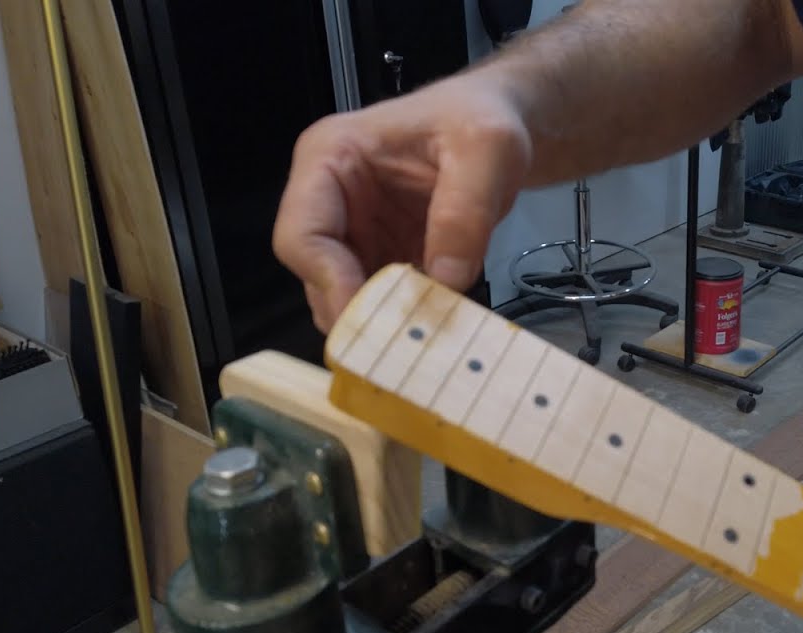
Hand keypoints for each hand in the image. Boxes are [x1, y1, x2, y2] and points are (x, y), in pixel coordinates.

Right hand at [272, 74, 533, 331]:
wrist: (500, 124)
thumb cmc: (482, 118)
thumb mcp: (487, 148)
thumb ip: (466, 208)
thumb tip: (445, 279)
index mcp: (330, 158)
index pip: (301, 233)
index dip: (329, 281)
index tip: (373, 319)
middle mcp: (329, 200)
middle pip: (317, 275)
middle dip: (357, 311)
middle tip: (402, 345)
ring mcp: (354, 233)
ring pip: (345, 296)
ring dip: (382, 322)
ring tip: (423, 340)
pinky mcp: (382, 257)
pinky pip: (381, 300)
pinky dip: (404, 320)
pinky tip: (435, 328)